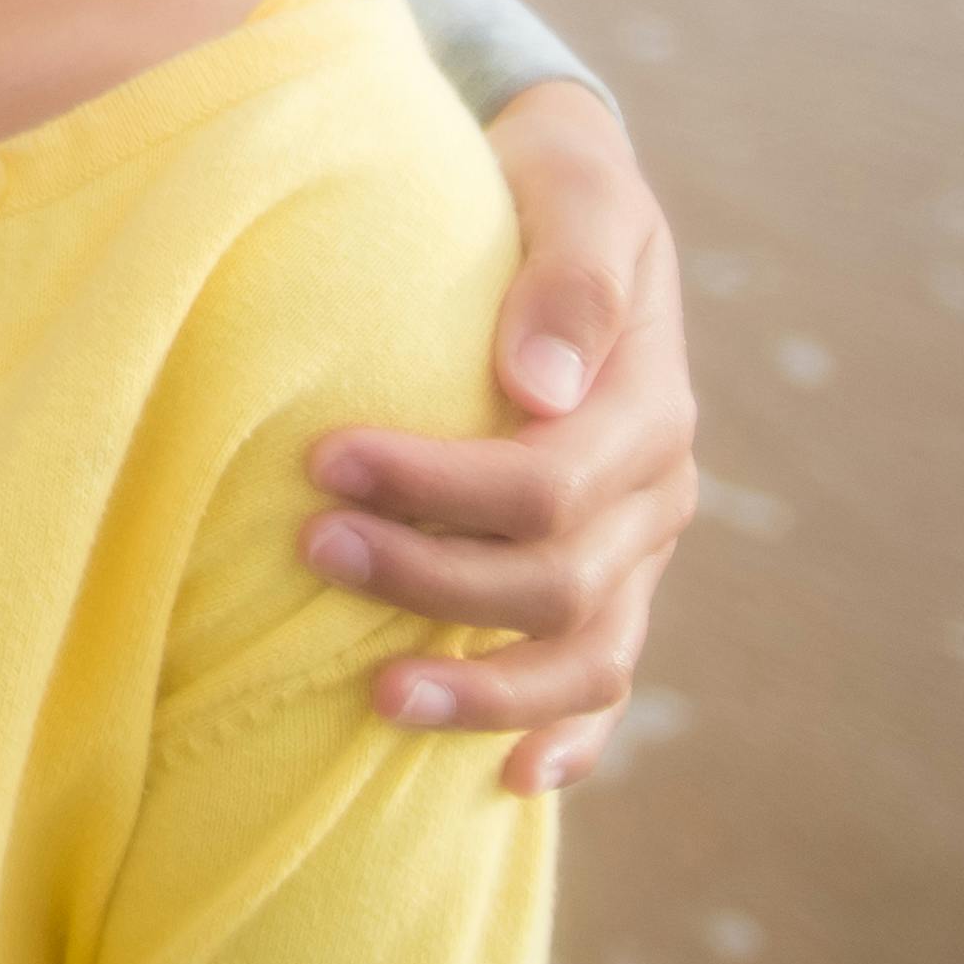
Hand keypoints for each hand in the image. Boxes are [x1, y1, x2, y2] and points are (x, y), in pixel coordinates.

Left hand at [298, 81, 697, 795]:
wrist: (561, 198)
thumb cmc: (544, 182)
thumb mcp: (570, 185)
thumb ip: (567, 272)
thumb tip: (540, 385)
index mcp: (647, 402)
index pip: (545, 481)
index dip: (435, 487)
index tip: (321, 459)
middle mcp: (656, 489)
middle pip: (552, 578)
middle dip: (426, 577)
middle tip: (308, 545)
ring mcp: (640, 547)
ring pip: (583, 656)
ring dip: (482, 688)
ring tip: (374, 699)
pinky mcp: (614, 580)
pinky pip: (605, 683)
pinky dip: (565, 739)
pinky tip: (505, 781)